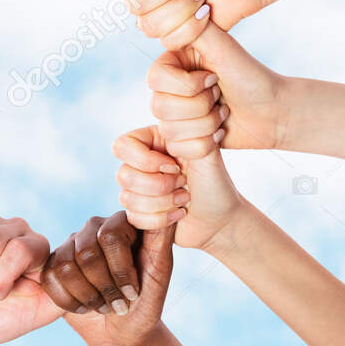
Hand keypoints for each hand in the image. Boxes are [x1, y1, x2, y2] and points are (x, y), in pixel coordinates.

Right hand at [50, 218, 175, 345]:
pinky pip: (50, 279)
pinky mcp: (53, 264)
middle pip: (86, 254)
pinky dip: (70, 303)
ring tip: (103, 306)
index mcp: (122, 223)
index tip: (134, 294)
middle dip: (105, 288)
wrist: (124, 332)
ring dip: (88, 297)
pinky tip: (85, 307)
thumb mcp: (161, 272)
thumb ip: (161, 237)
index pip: (110, 237)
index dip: (120, 270)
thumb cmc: (147, 302)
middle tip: (118, 304)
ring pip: (65, 267)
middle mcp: (94, 228)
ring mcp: (71, 245)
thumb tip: (171, 204)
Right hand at [113, 126, 242, 251]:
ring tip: (184, 199)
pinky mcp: (139, 213)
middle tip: (184, 184)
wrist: (222, 220)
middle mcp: (141, 164)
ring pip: (127, 199)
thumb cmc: (217, 185)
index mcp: (153, 142)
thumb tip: (169, 125)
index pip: (122, 146)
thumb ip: (185, 136)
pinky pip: (133, 218)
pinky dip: (160, 220)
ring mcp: (138, 190)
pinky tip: (178, 214)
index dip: (145, 161)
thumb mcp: (205, 155)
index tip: (175, 167)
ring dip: (162, 203)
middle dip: (159, 186)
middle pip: (123, 175)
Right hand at [147, 26, 285, 151]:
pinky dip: (206, 144)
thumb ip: (195, 27)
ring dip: (207, 124)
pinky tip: (219, 132)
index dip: (188, 85)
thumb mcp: (224, 49)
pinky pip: (180, 149)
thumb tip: (179, 0)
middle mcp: (168, 89)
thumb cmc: (252, 78)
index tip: (214, 77)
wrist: (272, 113)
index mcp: (172, 64)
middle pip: (161, 108)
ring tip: (223, 113)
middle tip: (220, 95)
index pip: (154, 80)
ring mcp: (174, 116)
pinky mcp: (183, 140)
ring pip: (171, 131)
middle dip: (201, 106)